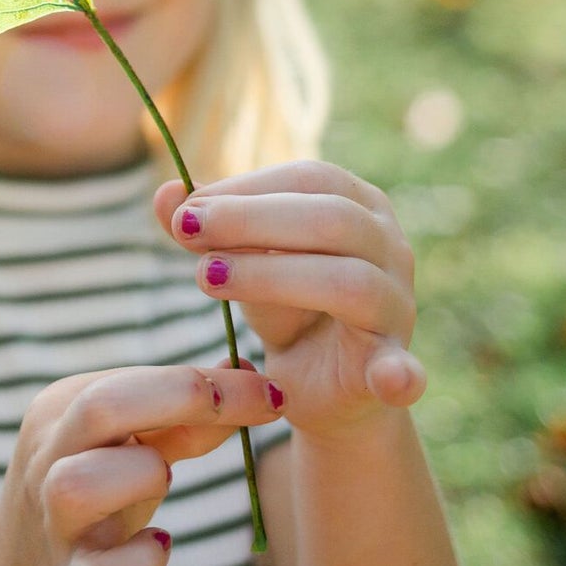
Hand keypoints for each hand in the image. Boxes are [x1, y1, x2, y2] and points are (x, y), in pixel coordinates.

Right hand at [0, 363, 281, 565]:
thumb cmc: (97, 502)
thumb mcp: (135, 450)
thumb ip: (186, 418)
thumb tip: (254, 378)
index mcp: (61, 409)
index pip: (135, 378)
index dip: (212, 382)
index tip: (273, 391)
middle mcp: (46, 458)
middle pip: (101, 407)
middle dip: (186, 399)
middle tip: (256, 407)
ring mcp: (51, 523)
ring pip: (83, 485)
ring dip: (145, 476)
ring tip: (164, 483)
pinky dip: (146, 560)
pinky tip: (158, 546)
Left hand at [155, 161, 426, 443]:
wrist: (319, 386)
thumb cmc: (285, 306)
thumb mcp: (243, 261)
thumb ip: (207, 228)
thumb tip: (164, 194)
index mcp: (361, 206)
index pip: (310, 178)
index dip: (246, 188)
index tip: (187, 207)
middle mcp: (391, 247)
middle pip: (330, 218)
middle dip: (250, 221)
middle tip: (185, 233)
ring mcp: (398, 307)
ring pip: (348, 280)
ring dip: (272, 276)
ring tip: (207, 278)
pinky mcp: (394, 367)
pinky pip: (402, 368)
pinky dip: (398, 373)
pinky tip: (389, 379)